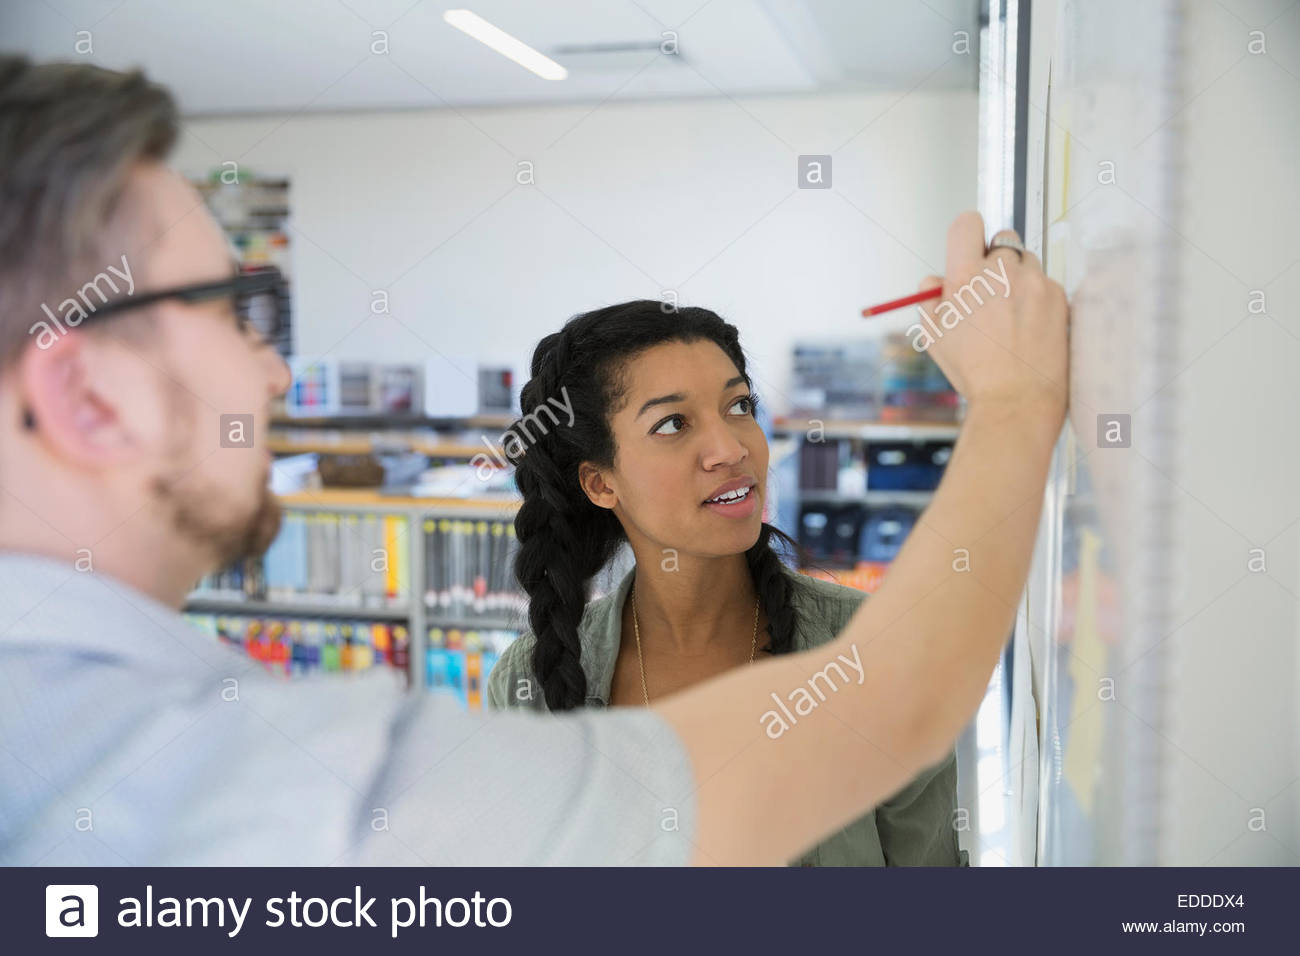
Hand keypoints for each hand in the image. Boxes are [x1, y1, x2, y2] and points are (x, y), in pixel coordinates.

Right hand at [916, 211, 1068, 431]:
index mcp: (966, 278)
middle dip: (994, 261)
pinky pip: (1046, 284)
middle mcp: (1002, 273)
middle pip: (1001, 240)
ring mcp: (1035, 282)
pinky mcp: (1059, 296)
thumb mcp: (934, 336)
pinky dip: (1038, 298)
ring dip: (1018, 278)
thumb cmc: (974, 372)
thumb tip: (937, 281)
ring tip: (1011, 316)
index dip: (966, 233)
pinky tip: (1030, 327)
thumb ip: (931, 299)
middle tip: (989, 292)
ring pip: (1026, 262)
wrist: (1017, 399)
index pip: (967, 224)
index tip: (968, 246)